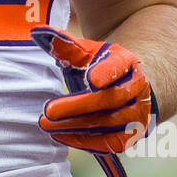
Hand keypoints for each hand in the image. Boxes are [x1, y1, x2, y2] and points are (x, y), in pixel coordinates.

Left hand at [31, 26, 158, 176]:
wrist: (128, 87)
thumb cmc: (98, 67)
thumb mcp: (86, 53)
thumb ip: (65, 46)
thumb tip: (39, 33)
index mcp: (127, 62)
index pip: (118, 66)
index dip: (106, 73)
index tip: (89, 80)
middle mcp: (138, 88)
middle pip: (110, 99)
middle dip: (77, 106)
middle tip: (48, 110)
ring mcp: (138, 113)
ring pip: (109, 123)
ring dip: (76, 126)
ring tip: (46, 125)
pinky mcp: (132, 135)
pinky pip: (110, 143)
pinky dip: (85, 141)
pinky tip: (60, 136)